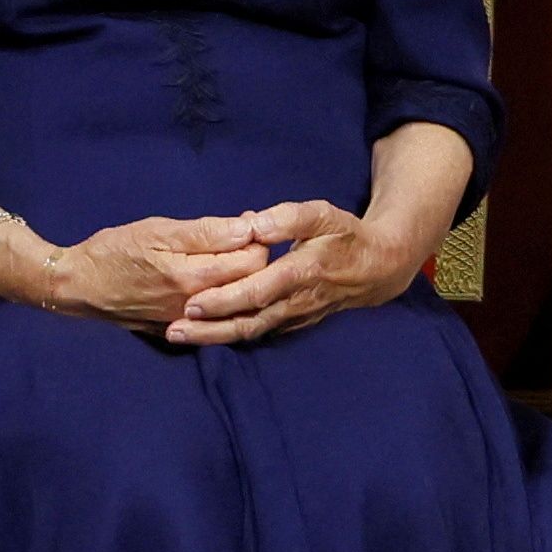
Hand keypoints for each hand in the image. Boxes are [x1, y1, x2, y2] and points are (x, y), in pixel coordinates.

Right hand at [19, 213, 272, 329]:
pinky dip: (223, 296)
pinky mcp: (180, 330)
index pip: (253, 260)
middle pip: (251, 283)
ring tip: (225, 254)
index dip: (257, 238)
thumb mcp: (156, 231)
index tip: (246, 223)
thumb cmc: (113, 251)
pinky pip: (217, 316)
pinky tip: (210, 279)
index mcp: (194, 277)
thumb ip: (205, 231)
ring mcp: (191, 322)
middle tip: (236, 234)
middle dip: (253, 256)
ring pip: (236, 301)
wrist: (76, 287)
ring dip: (240, 277)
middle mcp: (199, 306)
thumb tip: (248, 229)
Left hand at [164, 198, 426, 345]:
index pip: (258, 291)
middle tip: (173, 329)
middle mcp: (296, 300)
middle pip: (249, 321)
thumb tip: (252, 225)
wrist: (378, 267)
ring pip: (252, 331)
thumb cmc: (345, 234)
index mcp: (301, 272)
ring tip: (178, 335)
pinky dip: (231, 336)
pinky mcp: (294, 322)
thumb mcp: (321, 214)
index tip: (193, 302)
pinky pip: (260, 332)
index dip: (225, 299)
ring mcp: (296, 316)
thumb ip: (287, 218)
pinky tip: (204, 335)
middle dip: (210, 328)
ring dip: (215, 337)